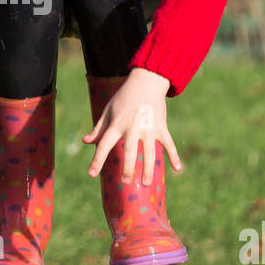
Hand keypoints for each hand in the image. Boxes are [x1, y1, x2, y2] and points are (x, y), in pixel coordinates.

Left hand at [82, 68, 181, 185]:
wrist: (146, 80)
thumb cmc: (124, 97)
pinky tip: (177, 168)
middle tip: (125, 181)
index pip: (104, 145)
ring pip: (149, 152)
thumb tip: (86, 142)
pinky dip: (174, 155)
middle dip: (127, 167)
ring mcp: (148, 128)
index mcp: (116, 124)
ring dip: (148, 168)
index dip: (97, 160)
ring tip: (145, 183)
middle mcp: (132, 128)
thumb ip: (98, 128)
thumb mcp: (108, 110)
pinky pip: (169, 144)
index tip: (91, 174)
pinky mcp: (161, 127)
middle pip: (129, 151)